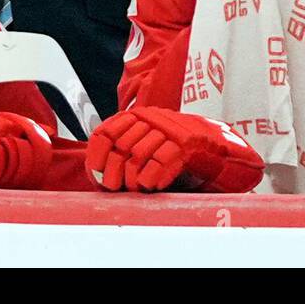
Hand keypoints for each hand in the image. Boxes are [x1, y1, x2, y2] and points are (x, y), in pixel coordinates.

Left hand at [86, 107, 263, 192]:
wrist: (209, 145)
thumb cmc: (171, 148)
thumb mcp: (145, 141)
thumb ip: (123, 150)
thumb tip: (96, 173)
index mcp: (137, 116)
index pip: (106, 131)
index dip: (97, 154)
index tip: (95, 172)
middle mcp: (151, 118)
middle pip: (121, 147)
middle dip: (114, 172)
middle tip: (115, 187)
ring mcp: (168, 129)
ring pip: (138, 156)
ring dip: (133, 178)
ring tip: (135, 187)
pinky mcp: (184, 143)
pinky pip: (160, 163)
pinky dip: (152, 178)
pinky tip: (151, 185)